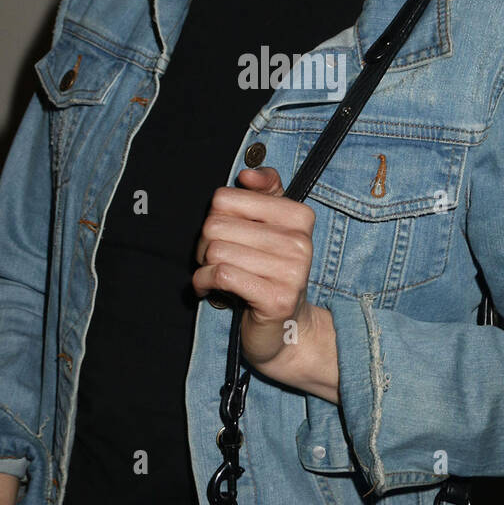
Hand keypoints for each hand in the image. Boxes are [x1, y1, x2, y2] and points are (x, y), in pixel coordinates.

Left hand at [193, 167, 338, 401]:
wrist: (286, 330)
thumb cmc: (270, 272)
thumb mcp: (270, 228)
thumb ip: (264, 193)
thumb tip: (247, 174)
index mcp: (299, 215)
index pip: (226, 198)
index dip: (214, 218)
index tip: (224, 237)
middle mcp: (300, 241)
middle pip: (216, 224)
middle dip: (204, 245)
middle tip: (214, 261)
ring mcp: (292, 270)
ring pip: (215, 250)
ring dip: (204, 266)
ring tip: (216, 276)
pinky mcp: (276, 298)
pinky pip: (221, 274)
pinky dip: (203, 283)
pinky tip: (210, 290)